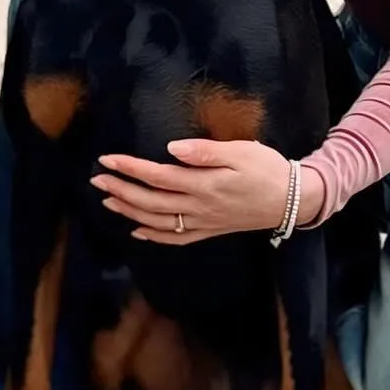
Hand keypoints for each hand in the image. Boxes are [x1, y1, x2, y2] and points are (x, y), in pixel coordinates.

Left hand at [92, 140, 324, 244]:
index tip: (107, 159)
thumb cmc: (267, 169)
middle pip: (150, 201)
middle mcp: (199, 207)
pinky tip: (137, 231)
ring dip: (130, 212)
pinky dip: (154, 236)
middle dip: (121, 190)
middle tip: (97, 179)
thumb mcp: (241, 151)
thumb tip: (171, 150)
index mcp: (204, 184)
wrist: (292, 200)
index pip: (157, 176)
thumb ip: (205, 152)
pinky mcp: (210, 230)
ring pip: (158, 221)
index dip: (129, 168)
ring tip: (109, 199)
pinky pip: (176, 238)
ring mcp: (203, 222)